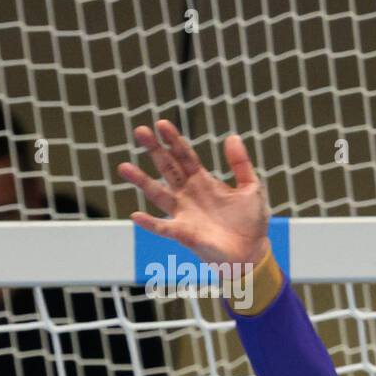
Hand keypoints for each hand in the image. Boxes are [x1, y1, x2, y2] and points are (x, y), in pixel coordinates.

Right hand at [117, 119, 269, 267]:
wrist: (252, 252)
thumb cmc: (250, 221)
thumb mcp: (251, 188)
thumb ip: (241, 164)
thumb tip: (232, 136)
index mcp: (204, 181)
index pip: (185, 156)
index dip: (174, 140)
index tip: (162, 124)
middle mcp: (188, 194)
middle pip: (168, 168)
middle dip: (155, 150)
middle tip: (140, 131)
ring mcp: (183, 213)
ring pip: (158, 194)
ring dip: (141, 181)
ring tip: (123, 167)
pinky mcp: (184, 233)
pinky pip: (163, 228)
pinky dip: (149, 223)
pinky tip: (135, 216)